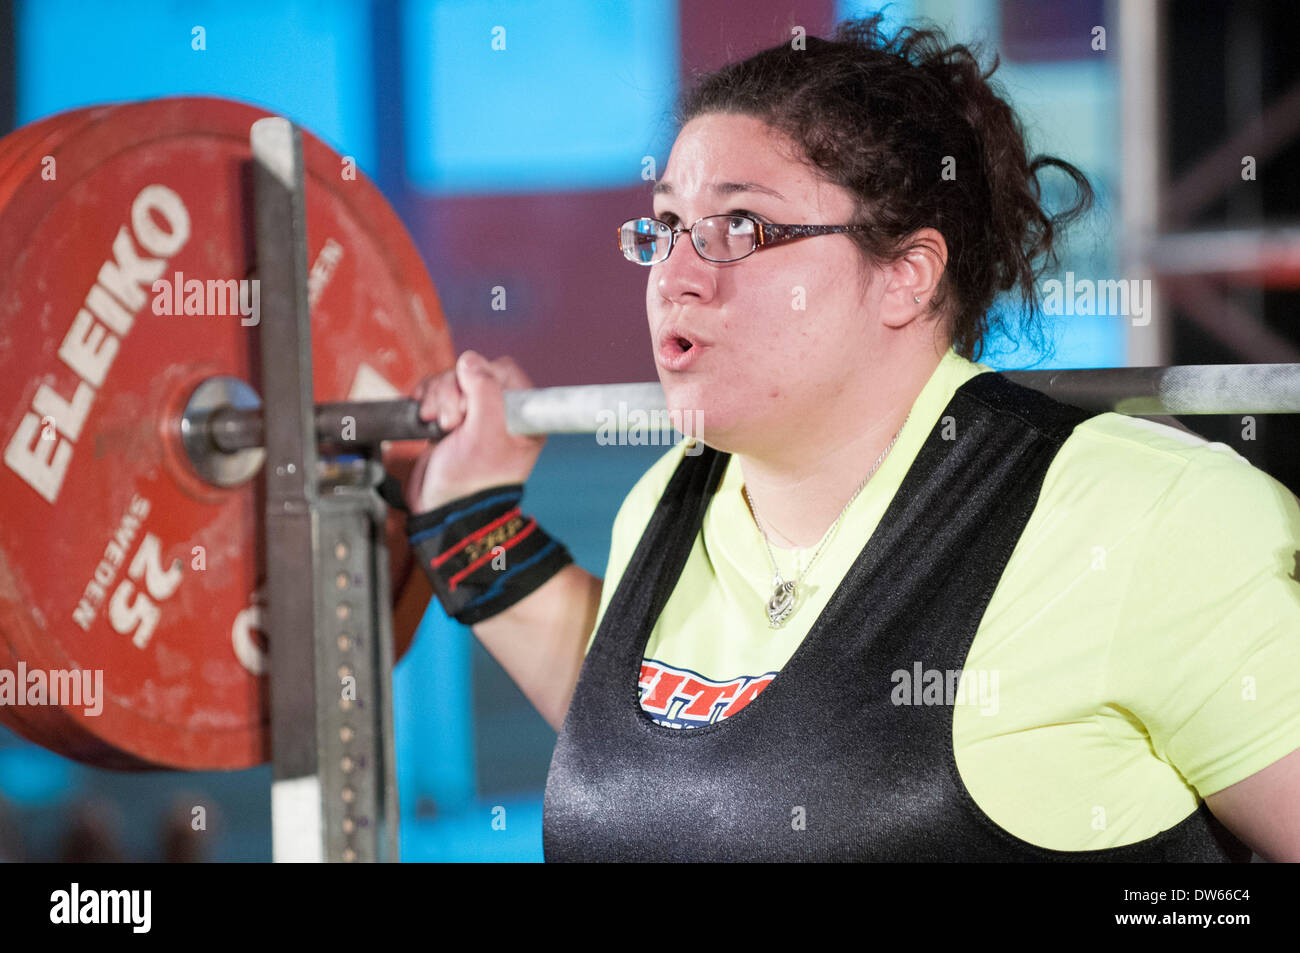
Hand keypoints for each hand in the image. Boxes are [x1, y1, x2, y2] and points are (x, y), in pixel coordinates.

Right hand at [404, 350, 545, 513]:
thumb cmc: (471, 483)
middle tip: (452, 423)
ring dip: (438, 397)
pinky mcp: (451, 418)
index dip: (481, 379)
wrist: (443, 510)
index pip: (503, 371)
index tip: (470, 405)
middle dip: (454, 392)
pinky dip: (426, 398)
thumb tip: (470, 360)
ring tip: (438, 426)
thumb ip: (484, 392)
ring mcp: (474, 415)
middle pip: (473, 372)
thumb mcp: (484, 435)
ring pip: (452, 379)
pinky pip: (436, 389)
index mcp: (522, 416)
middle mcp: (501, 413)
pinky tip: (425, 417)